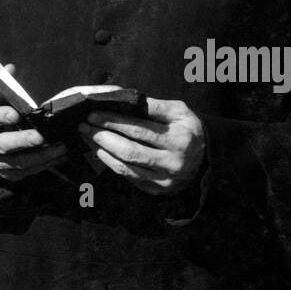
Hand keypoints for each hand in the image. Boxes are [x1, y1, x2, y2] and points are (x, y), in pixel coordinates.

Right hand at [0, 64, 68, 181]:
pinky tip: (59, 157)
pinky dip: (43, 166)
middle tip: (42, 136)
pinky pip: (25, 173)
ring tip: (60, 147)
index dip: (0, 117)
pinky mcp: (4, 173)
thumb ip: (0, 82)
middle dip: (23, 141)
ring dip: (40, 156)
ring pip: (16, 163)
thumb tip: (11, 67)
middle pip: (2, 145)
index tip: (16, 114)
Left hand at [78, 96, 204, 195]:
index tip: (95, 114)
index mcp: (179, 140)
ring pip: (126, 167)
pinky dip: (111, 164)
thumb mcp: (179, 111)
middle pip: (130, 150)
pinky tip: (100, 152)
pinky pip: (129, 177)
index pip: (140, 130)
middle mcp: (173, 163)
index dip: (114, 121)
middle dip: (103, 136)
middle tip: (84, 125)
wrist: (205, 158)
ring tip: (88, 137)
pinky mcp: (157, 190)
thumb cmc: (188, 129)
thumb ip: (154, 106)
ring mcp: (164, 180)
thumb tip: (123, 100)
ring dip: (102, 151)